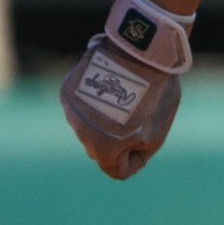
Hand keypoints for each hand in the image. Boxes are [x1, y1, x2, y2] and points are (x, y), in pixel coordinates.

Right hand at [60, 0, 194, 179]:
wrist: (141, 54)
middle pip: (102, 150)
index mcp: (102, 149)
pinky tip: (113, 86)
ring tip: (128, 98)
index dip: (136, 159)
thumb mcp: (156, 134)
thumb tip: (117, 158)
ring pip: (90, 128)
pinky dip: (95, 102)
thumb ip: (137, 153)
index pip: (116, 170)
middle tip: (140, 115)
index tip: (146, 138)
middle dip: (120, 141)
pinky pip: (82, 107)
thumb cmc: (155, 97)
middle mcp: (80, 134)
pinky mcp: (67, 92)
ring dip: (106, 120)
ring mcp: (71, 112)